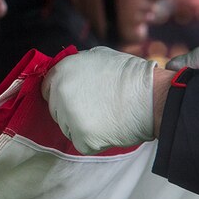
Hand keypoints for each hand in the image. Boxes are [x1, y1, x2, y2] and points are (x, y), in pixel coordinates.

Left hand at [41, 47, 156, 153]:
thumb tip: (66, 75)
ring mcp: (69, 116)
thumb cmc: (129, 75)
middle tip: (96, 108)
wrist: (151, 97)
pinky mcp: (81, 137)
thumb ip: (75, 66)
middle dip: (71, 111)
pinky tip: (108, 128)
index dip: (61, 94)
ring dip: (81, 126)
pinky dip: (93, 141)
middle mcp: (60, 93)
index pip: (47, 88)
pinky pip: (80, 143)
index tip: (75, 98)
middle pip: (56, 110)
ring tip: (105, 116)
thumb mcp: (97, 56)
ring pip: (67, 127)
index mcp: (62, 71)